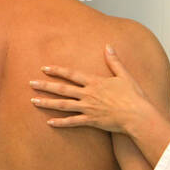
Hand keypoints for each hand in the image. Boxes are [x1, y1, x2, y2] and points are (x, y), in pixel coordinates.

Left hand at [29, 45, 158, 134]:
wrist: (138, 115)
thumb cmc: (133, 96)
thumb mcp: (124, 75)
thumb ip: (114, 61)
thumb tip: (108, 46)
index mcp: (95, 82)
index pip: (71, 74)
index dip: (57, 71)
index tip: (44, 68)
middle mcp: (88, 94)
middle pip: (62, 89)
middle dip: (45, 86)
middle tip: (31, 83)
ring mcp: (88, 108)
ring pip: (63, 105)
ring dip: (47, 103)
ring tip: (33, 101)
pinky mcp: (91, 121)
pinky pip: (72, 122)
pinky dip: (60, 123)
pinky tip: (49, 122)